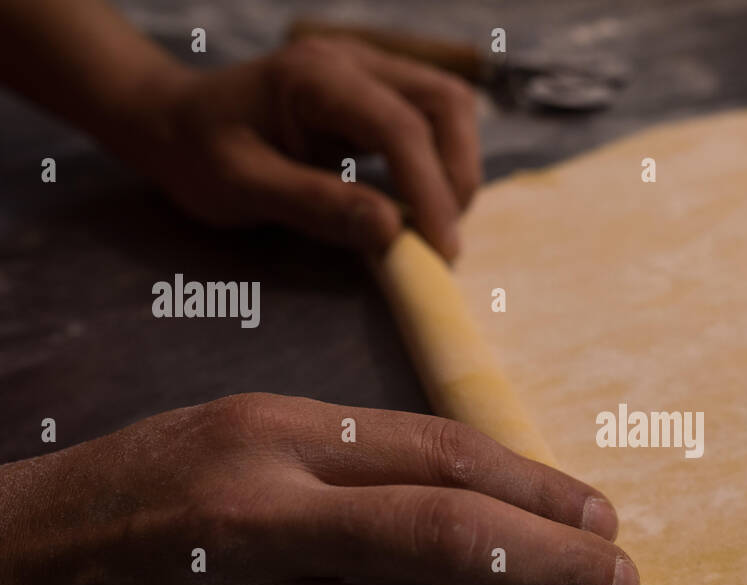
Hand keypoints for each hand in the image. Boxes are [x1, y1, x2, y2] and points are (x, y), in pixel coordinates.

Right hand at [0, 394, 636, 584]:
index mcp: (270, 435)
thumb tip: (494, 499)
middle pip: (445, 542)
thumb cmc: (140, 492)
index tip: (600, 516)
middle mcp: (254, 520)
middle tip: (617, 584)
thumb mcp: (242, 435)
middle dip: (556, 565)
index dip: (539, 489)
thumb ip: (361, 460)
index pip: (441, 455)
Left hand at [135, 35, 480, 257]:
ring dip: (458, 166)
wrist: (175, 121)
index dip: (430, 190)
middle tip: (444, 239)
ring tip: (438, 223)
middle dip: (458, 174)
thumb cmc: (198, 155)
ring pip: (450, 106)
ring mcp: (369, 68)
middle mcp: (351, 59)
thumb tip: (392, 230)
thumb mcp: (240, 188)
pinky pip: (434, 117)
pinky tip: (424, 202)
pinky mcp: (377, 89)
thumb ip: (314, 205)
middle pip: (445, 102)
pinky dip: (443, 160)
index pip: (399, 126)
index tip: (441, 250)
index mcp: (313, 76)